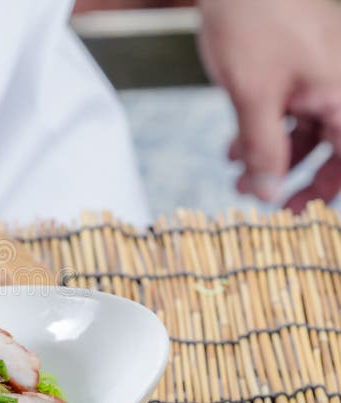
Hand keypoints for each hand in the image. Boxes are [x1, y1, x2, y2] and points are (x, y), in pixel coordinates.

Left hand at [199, 0, 340, 210]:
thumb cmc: (253, 25)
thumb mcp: (253, 96)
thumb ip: (263, 149)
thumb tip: (267, 194)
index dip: (328, 190)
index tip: (300, 215)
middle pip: (333, 148)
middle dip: (295, 178)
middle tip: (265, 205)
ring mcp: (321, 76)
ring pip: (307, 131)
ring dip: (272, 157)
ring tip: (236, 179)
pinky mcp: (299, 69)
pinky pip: (291, 110)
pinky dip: (265, 131)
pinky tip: (233, 149)